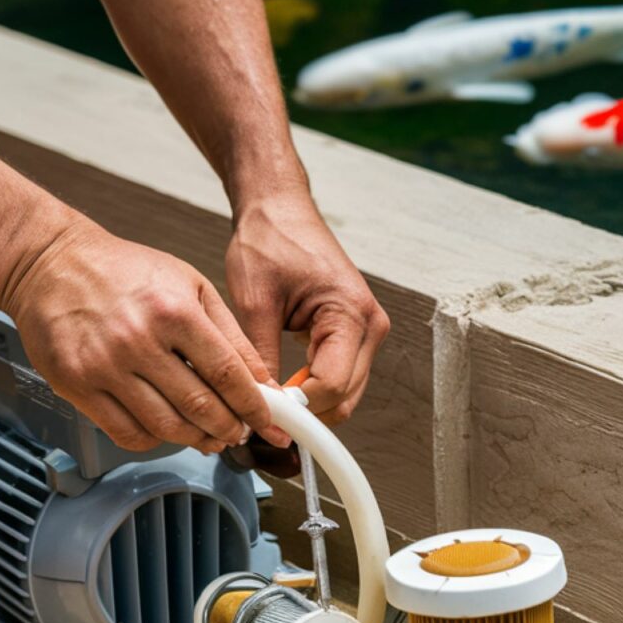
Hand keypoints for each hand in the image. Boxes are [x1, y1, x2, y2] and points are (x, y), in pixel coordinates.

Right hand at [3, 220, 287, 451]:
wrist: (51, 263)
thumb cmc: (126, 272)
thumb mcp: (191, 287)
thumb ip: (231, 336)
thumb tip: (263, 384)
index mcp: (174, 311)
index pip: (227, 374)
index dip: (253, 406)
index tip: (267, 422)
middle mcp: (138, 341)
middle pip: (199, 406)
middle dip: (229, 429)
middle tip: (238, 433)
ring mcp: (103, 366)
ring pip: (165, 427)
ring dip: (195, 440)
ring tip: (208, 435)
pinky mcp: (75, 384)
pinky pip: (126, 432)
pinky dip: (154, 440)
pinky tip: (166, 428)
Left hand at [226, 196, 388, 422]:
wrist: (279, 209)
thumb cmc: (270, 241)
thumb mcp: (254, 303)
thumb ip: (260, 358)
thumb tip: (258, 403)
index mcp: (351, 314)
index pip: (331, 385)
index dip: (296, 408)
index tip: (262, 413)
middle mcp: (369, 325)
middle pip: (344, 396)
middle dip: (305, 412)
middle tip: (262, 413)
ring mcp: (365, 331)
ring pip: (344, 392)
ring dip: (309, 403)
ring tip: (269, 397)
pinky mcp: (353, 333)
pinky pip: (339, 376)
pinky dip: (312, 388)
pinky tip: (282, 383)